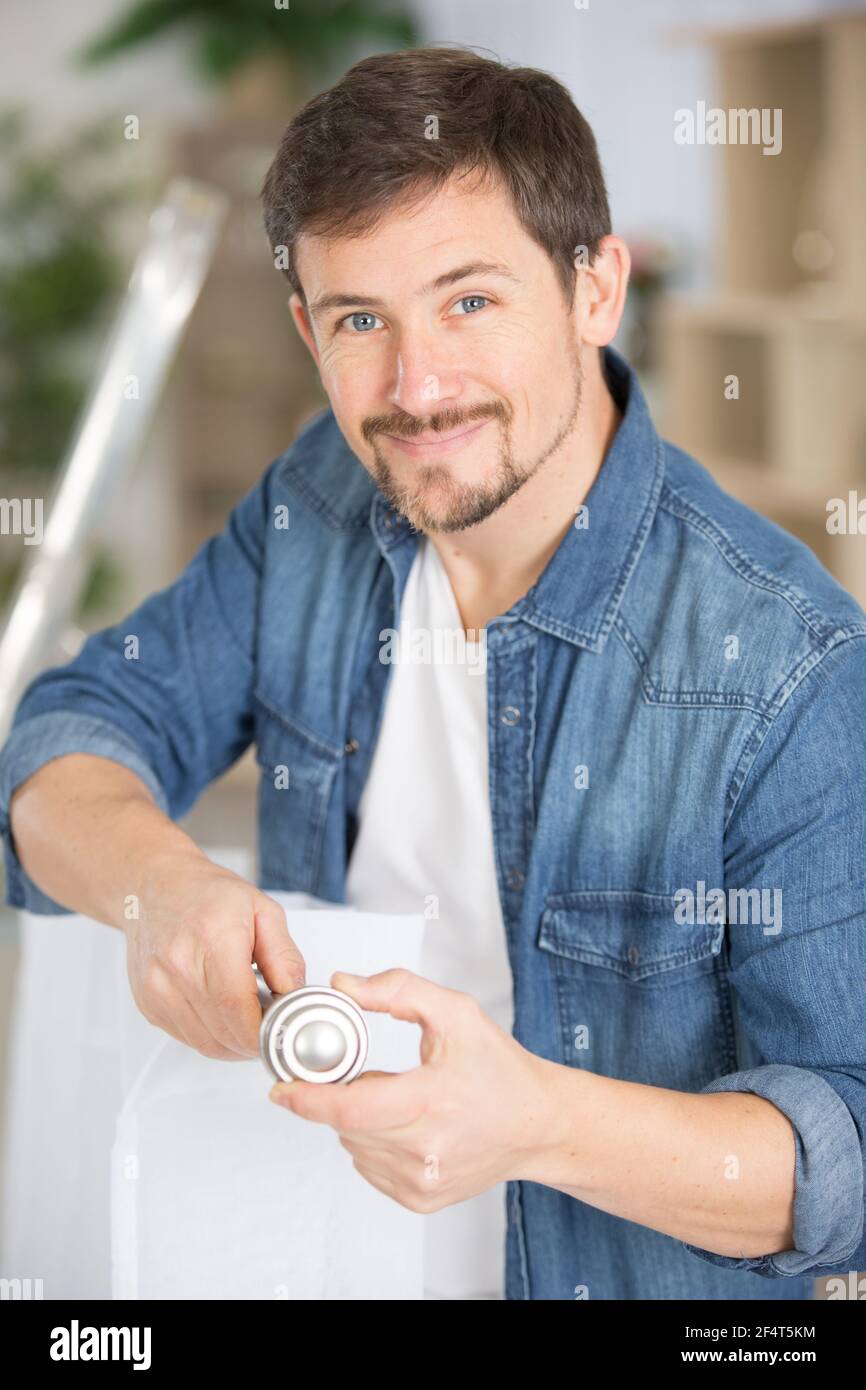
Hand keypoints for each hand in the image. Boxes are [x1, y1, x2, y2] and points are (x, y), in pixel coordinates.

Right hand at [124, 851, 305, 1060]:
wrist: (154, 887)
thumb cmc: (206, 894)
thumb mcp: (262, 911)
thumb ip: (284, 957)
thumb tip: (296, 996)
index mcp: (212, 939)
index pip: (237, 1007)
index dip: (264, 1032)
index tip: (281, 1030)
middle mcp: (178, 966)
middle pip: (224, 1031)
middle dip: (255, 1038)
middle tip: (271, 1021)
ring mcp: (158, 988)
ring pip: (207, 1044)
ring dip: (235, 1042)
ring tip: (248, 1016)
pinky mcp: (148, 1004)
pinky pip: (188, 1039)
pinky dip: (213, 1036)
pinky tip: (222, 1013)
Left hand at [268, 967, 553, 1210]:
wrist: (537, 1125)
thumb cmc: (500, 1068)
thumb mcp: (455, 1012)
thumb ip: (397, 990)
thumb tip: (343, 986)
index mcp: (432, 1101)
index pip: (351, 1108)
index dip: (309, 1098)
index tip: (281, 1087)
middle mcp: (426, 1151)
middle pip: (347, 1125)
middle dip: (342, 1095)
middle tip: (366, 1073)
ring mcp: (421, 1181)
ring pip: (354, 1146)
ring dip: (358, 1120)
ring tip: (398, 1097)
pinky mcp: (419, 1199)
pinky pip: (369, 1167)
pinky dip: (373, 1142)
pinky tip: (405, 1124)